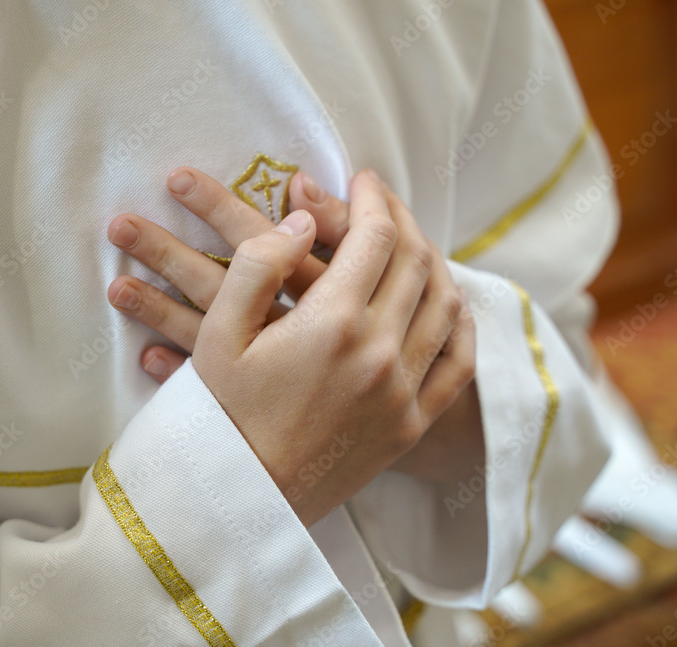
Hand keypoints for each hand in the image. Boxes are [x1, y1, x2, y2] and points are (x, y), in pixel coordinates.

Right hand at [109, 169, 474, 524]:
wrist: (241, 499)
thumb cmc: (220, 415)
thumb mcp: (218, 335)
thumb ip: (258, 267)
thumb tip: (302, 223)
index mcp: (333, 325)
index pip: (375, 237)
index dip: (371, 197)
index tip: (360, 178)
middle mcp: (380, 354)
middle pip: (415, 261)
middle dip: (402, 218)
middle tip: (383, 199)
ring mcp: (404, 392)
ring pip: (444, 303)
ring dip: (432, 260)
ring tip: (409, 241)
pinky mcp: (412, 424)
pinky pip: (458, 361)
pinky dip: (459, 321)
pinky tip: (445, 304)